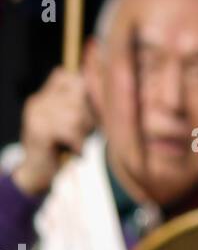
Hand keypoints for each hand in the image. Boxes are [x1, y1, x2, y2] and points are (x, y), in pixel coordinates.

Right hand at [12, 68, 94, 196]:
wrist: (39, 172)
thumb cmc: (65, 145)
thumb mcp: (77, 119)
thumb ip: (86, 102)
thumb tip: (108, 85)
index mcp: (47, 94)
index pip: (75, 77)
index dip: (91, 93)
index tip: (93, 113)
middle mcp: (39, 100)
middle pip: (79, 92)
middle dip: (90, 113)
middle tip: (87, 130)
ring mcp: (36, 115)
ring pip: (76, 113)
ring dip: (85, 130)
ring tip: (79, 141)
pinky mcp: (38, 132)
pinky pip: (69, 130)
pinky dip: (79, 143)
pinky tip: (76, 150)